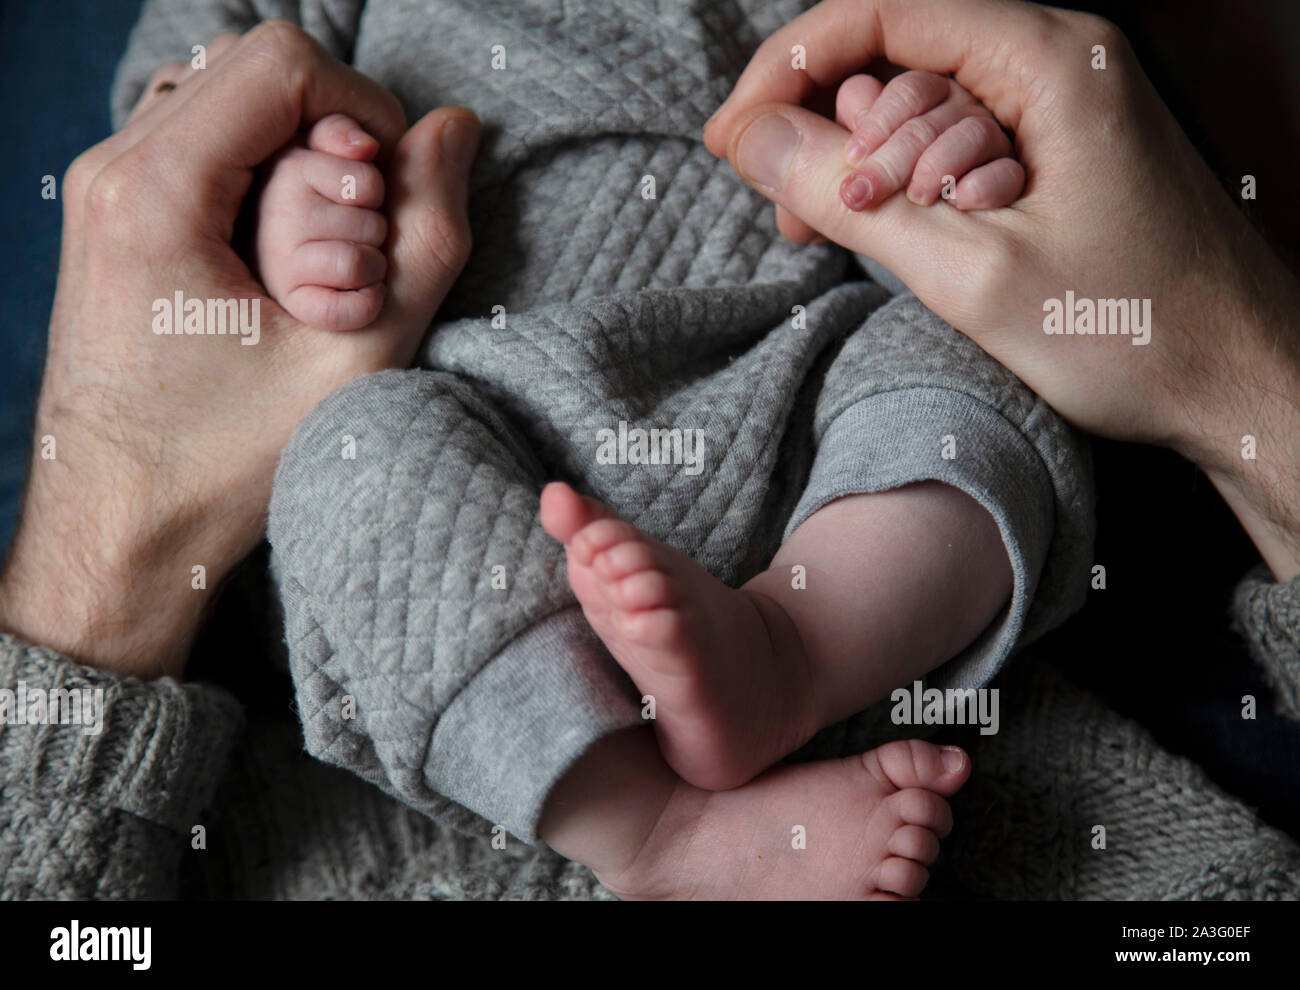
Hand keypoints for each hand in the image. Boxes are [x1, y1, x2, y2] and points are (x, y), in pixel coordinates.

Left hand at [0, 22, 480, 675]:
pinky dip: (264, 179)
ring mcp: (103, 189)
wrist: (120, 530)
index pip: (282, 65)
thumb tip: (452, 130)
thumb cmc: (224, 463)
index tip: (392, 194)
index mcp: (154, 193)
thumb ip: (427, 238)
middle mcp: (111, 169)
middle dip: (333, 140)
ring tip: (321, 256)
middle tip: (358, 238)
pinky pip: (205, 145)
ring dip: (300, 159)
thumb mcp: (357, 359)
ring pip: (231, 101)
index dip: (366, 110)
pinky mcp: (113, 215)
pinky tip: (283, 262)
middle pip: (255, 72)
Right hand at [704, 0, 1299, 577]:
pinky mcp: (1060, 147)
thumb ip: (848, 197)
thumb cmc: (1132, 332)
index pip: (881, 12)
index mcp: (1049, 59)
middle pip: (897, 54)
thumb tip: (751, 140)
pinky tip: (895, 230)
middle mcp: (1059, 58)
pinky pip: (958, 138)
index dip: (789, 68)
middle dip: (828, 128)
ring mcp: (1063, 102)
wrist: (1239, 384)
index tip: (733, 137)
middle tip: (789, 214)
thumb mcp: (967, 270)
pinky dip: (912, 184)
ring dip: (868, 164)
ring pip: (921, 101)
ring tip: (840, 233)